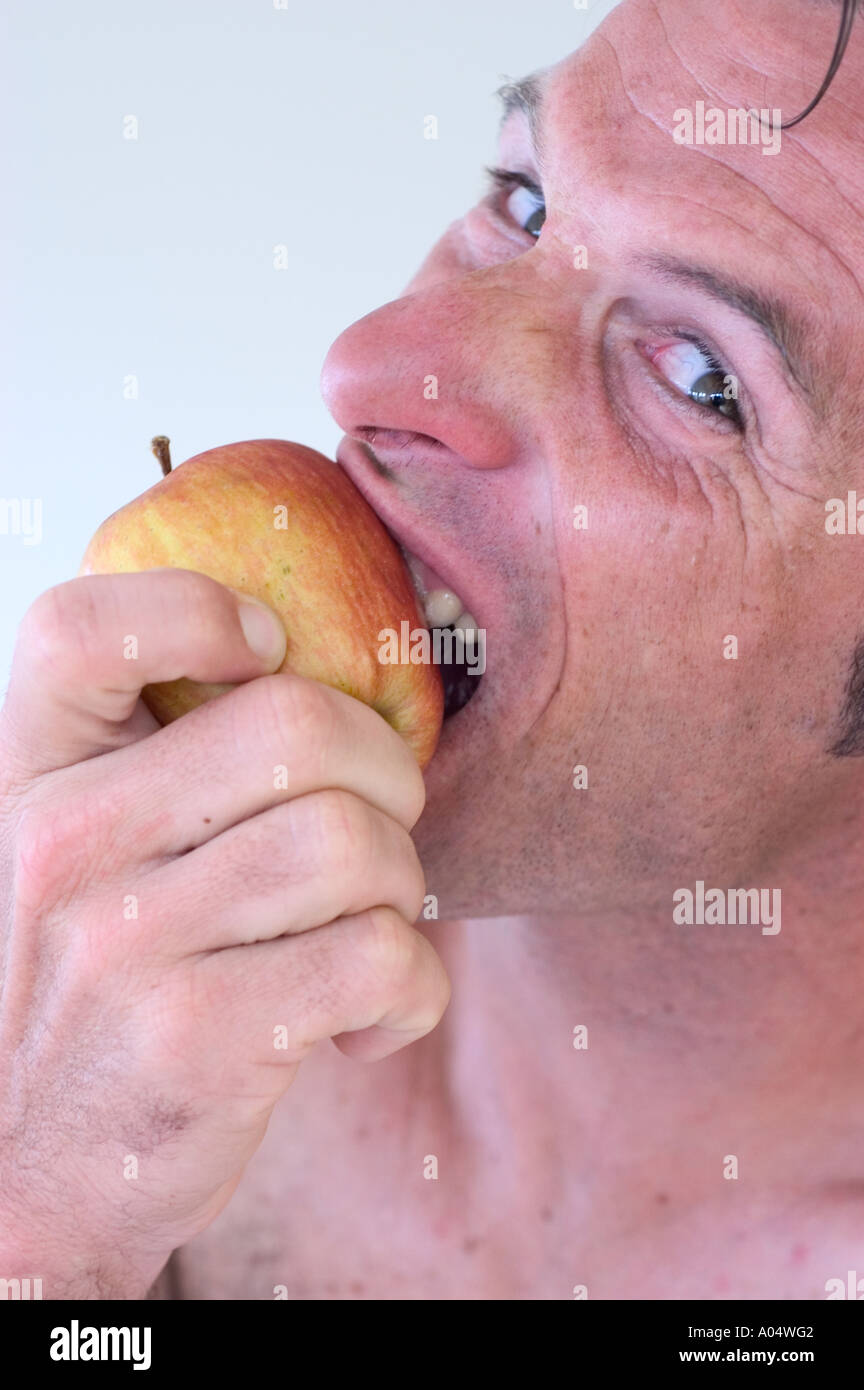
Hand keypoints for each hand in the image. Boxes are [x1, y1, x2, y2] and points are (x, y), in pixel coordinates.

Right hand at [0, 569, 448, 1296]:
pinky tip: (364, 1019)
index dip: (194, 610)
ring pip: (356, 842)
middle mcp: (62, 843)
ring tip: (366, 930)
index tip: (265, 652)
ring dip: (403, 887)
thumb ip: (154, 770)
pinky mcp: (198, 1037)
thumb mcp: (76, 860)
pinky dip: (412, 990)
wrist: (31, 1179)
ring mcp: (125, 941)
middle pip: (299, 726)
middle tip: (379, 828)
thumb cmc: (90, 990)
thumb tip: (318, 678)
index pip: (80, 629)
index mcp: (30, 776)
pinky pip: (385, 955)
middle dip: (388, 774)